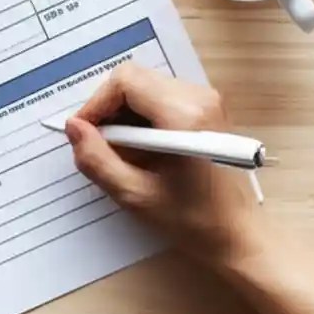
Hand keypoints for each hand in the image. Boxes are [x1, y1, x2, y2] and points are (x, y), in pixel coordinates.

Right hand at [65, 63, 268, 269]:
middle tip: (101, 145)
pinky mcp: (209, 108)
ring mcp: (208, 99)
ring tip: (123, 151)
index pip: (125, 81)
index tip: (84, 134)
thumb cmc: (193, 221)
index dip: (96, 103)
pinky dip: (143, 115)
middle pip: (135, 79)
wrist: (240, 234)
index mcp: (183, 115)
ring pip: (147, 85)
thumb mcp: (135, 196)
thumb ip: (98, 160)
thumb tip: (73, 128)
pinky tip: (143, 148)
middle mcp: (199, 97)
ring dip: (125, 113)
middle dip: (109, 108)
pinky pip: (163, 95)